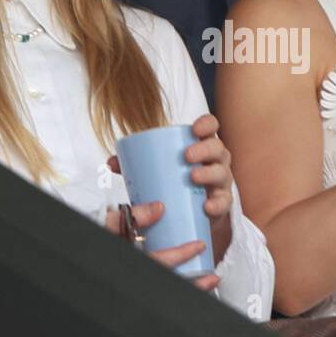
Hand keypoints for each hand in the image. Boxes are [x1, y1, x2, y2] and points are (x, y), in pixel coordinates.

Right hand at [102, 201, 221, 292]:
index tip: (199, 245)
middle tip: (212, 275)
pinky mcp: (143, 281)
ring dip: (191, 289)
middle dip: (193, 282)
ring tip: (210, 283)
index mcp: (128, 257)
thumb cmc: (99, 231)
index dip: (180, 255)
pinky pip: (166, 290)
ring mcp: (138, 280)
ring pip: (168, 290)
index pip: (157, 260)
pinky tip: (197, 286)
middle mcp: (135, 273)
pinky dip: (183, 289)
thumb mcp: (114, 220)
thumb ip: (135, 214)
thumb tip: (160, 208)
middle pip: (167, 282)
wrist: (87, 244)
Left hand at [104, 112, 234, 269]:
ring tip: (193, 177)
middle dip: (204, 149)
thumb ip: (136, 164)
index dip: (206, 124)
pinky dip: (216, 203)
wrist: (193, 212)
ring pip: (223, 173)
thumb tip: (111, 162)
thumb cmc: (176, 182)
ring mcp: (221, 182)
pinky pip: (224, 202)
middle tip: (187, 156)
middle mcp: (216, 161)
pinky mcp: (222, 202)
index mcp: (202, 146)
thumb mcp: (161, 169)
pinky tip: (206, 206)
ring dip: (209, 173)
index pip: (211, 127)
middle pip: (218, 148)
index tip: (194, 129)